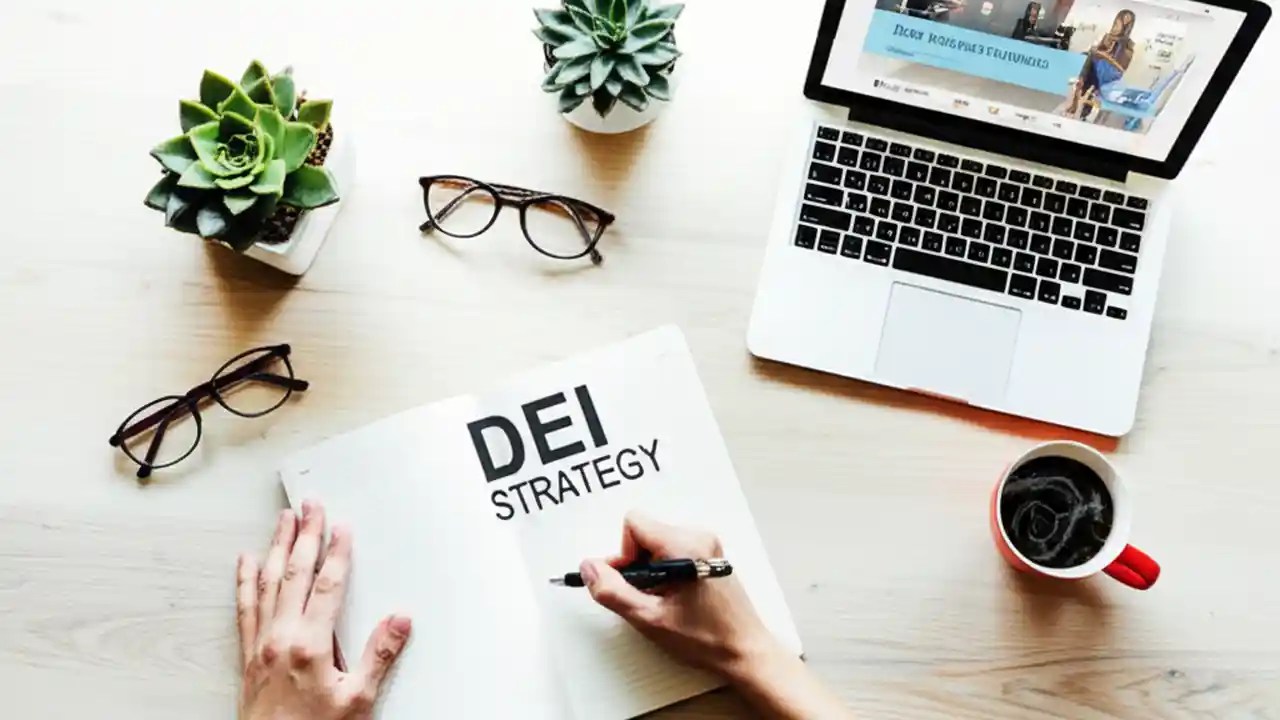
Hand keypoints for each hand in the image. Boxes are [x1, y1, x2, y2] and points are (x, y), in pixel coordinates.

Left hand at [237, 501, 411, 719]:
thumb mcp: (357, 700)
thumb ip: (379, 656)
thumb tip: (399, 621)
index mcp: (310, 644)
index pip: (327, 585)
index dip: (337, 553)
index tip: (342, 528)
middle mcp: (281, 637)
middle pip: (294, 573)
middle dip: (305, 535)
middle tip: (311, 507)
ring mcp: (261, 644)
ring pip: (267, 582)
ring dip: (276, 547)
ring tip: (283, 521)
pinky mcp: (248, 655)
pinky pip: (245, 607)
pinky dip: (245, 580)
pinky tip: (245, 562)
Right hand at [577, 512, 780, 681]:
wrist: (744, 650)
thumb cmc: (705, 638)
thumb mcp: (650, 619)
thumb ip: (613, 592)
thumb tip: (589, 568)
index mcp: (685, 546)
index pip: (634, 523)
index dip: (623, 553)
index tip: (632, 582)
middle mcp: (699, 536)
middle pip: (645, 531)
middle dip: (636, 562)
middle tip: (646, 596)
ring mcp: (708, 543)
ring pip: (657, 541)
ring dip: (650, 567)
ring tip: (663, 598)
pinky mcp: (711, 553)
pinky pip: (673, 548)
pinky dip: (665, 568)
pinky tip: (675, 595)